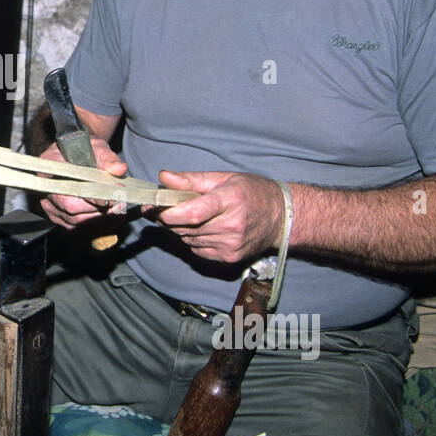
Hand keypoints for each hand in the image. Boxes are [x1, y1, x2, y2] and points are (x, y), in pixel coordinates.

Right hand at [38, 135, 127, 229]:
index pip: (66, 185)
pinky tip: (113, 218)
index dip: (89, 196)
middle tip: (120, 203)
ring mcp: (50, 206)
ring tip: (119, 209)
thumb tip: (119, 170)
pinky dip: (97, 226)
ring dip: (100, 219)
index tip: (109, 198)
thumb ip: (107, 157)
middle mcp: (45, 188)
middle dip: (98, 210)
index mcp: (49, 165)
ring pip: (74, 222)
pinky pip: (77, 229)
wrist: (74, 155)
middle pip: (70, 208)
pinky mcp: (58, 218)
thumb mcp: (96, 146)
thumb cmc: (83, 148)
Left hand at [150, 171, 283, 263]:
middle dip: (169, 218)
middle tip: (162, 207)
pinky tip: (201, 228)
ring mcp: (231, 245)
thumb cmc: (252, 192)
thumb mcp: (223, 178)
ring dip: (179, 228)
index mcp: (231, 200)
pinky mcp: (229, 258)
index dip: (170, 213)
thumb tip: (163, 177)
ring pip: (188, 239)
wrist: (280, 217)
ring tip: (186, 215)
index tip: (155, 207)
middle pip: (186, 227)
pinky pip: (197, 250)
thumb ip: (190, 180)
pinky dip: (192, 239)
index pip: (194, 212)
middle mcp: (232, 226)